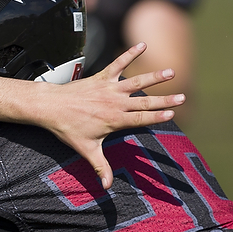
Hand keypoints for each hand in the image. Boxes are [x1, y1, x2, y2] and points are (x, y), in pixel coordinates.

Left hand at [25, 43, 181, 188]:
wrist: (50, 106)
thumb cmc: (68, 129)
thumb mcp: (85, 150)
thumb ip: (100, 167)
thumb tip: (106, 187)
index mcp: (114, 120)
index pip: (140, 119)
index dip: (156, 116)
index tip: (172, 114)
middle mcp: (115, 103)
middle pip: (144, 101)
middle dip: (164, 99)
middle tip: (182, 97)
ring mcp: (109, 88)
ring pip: (136, 81)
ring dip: (154, 76)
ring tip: (171, 72)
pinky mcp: (102, 77)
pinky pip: (118, 63)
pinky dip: (130, 53)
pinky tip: (143, 44)